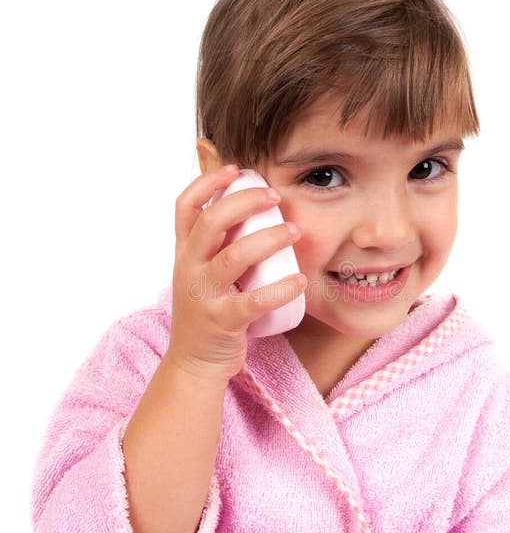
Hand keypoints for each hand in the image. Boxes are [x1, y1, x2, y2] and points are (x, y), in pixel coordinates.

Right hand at [165, 164, 305, 380]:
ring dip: (268, 239)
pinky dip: (280, 288)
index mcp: (184, 253)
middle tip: (276, 196)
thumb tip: (247, 207)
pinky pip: (253, 301)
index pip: (185, 207)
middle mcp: (189, 269)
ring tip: (295, 231)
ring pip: (233, 257)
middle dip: (245, 202)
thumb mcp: (201, 273)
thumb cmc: (207, 312)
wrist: (194, 363)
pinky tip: (301, 280)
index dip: (207, 182)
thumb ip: (215, 245)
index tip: (235, 169)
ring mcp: (203, 295)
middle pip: (211, 222)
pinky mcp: (222, 321)